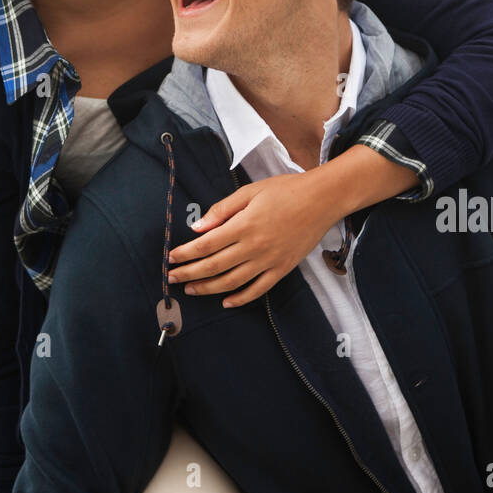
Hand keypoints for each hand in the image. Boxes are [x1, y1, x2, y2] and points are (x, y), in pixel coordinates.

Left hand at [167, 168, 341, 306]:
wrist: (322, 200)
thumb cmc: (285, 190)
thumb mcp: (249, 192)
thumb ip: (222, 210)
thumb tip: (197, 228)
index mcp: (244, 225)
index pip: (205, 245)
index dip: (185, 254)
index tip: (170, 258)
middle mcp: (254, 247)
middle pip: (214, 266)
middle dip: (189, 274)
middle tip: (171, 278)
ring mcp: (269, 261)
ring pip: (232, 282)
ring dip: (208, 288)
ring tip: (191, 290)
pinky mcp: (282, 269)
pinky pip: (258, 290)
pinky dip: (240, 299)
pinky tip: (226, 302)